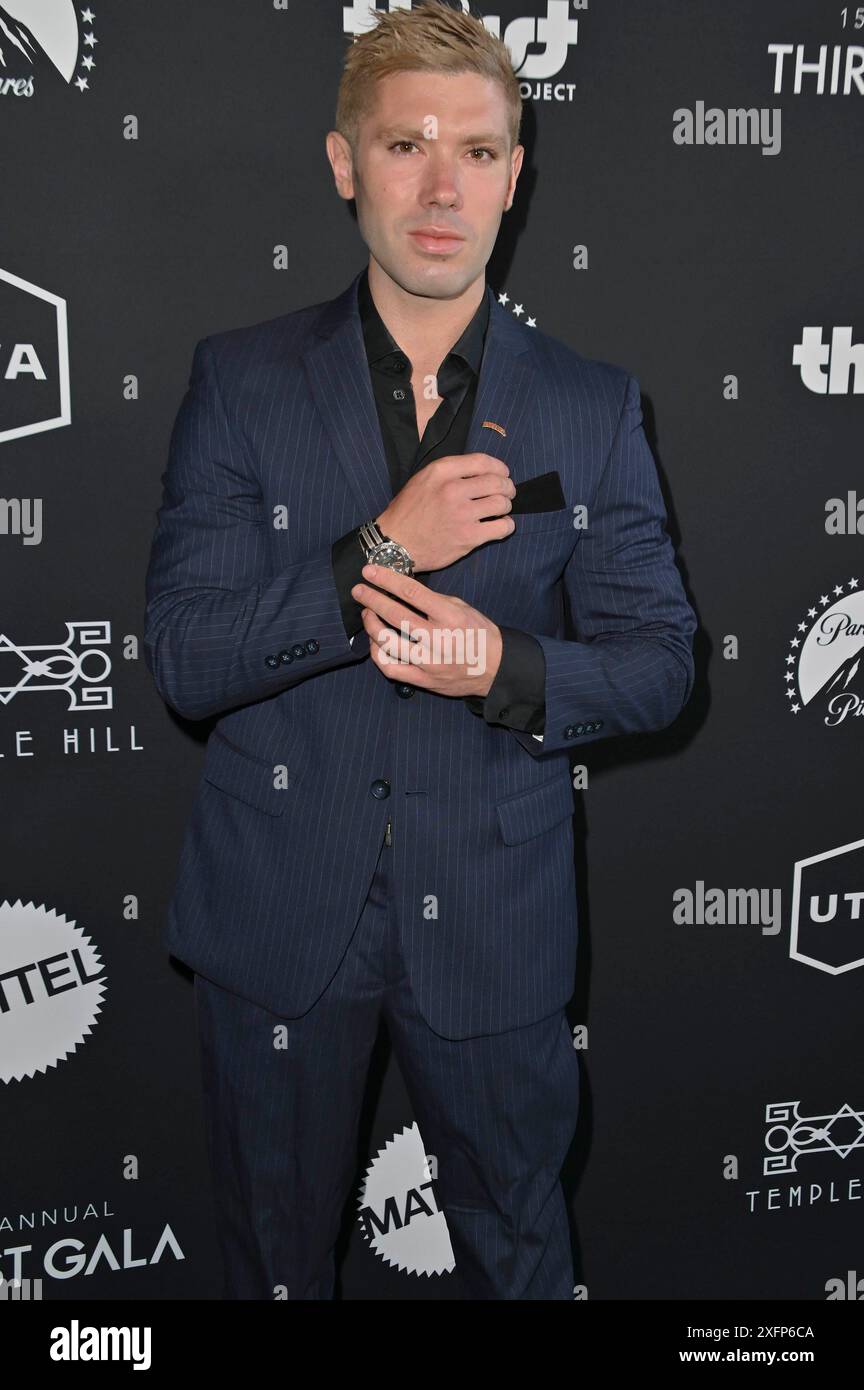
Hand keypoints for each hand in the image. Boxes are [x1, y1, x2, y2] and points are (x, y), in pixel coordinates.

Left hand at [351, 564, 502, 697]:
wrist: (495, 668)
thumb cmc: (479, 635)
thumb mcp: (464, 608)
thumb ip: (435, 600)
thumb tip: (403, 590)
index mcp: (450, 616)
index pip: (412, 592)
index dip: (386, 580)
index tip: (370, 571)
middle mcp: (438, 639)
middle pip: (394, 616)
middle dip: (371, 600)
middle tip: (359, 591)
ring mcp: (429, 662)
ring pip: (387, 643)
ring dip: (371, 626)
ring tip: (367, 615)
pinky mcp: (423, 680)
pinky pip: (391, 668)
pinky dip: (378, 654)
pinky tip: (376, 642)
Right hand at [375, 452, 515, 571]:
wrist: (395, 544)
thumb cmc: (408, 512)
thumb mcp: (422, 480)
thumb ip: (450, 472)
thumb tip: (483, 471)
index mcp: (441, 472)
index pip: (482, 461)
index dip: (499, 467)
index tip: (503, 473)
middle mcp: (452, 490)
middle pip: (497, 482)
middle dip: (507, 487)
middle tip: (506, 493)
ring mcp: (462, 514)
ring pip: (502, 504)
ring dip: (506, 506)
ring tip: (500, 510)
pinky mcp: (468, 537)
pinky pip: (502, 527)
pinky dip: (507, 526)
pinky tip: (501, 525)